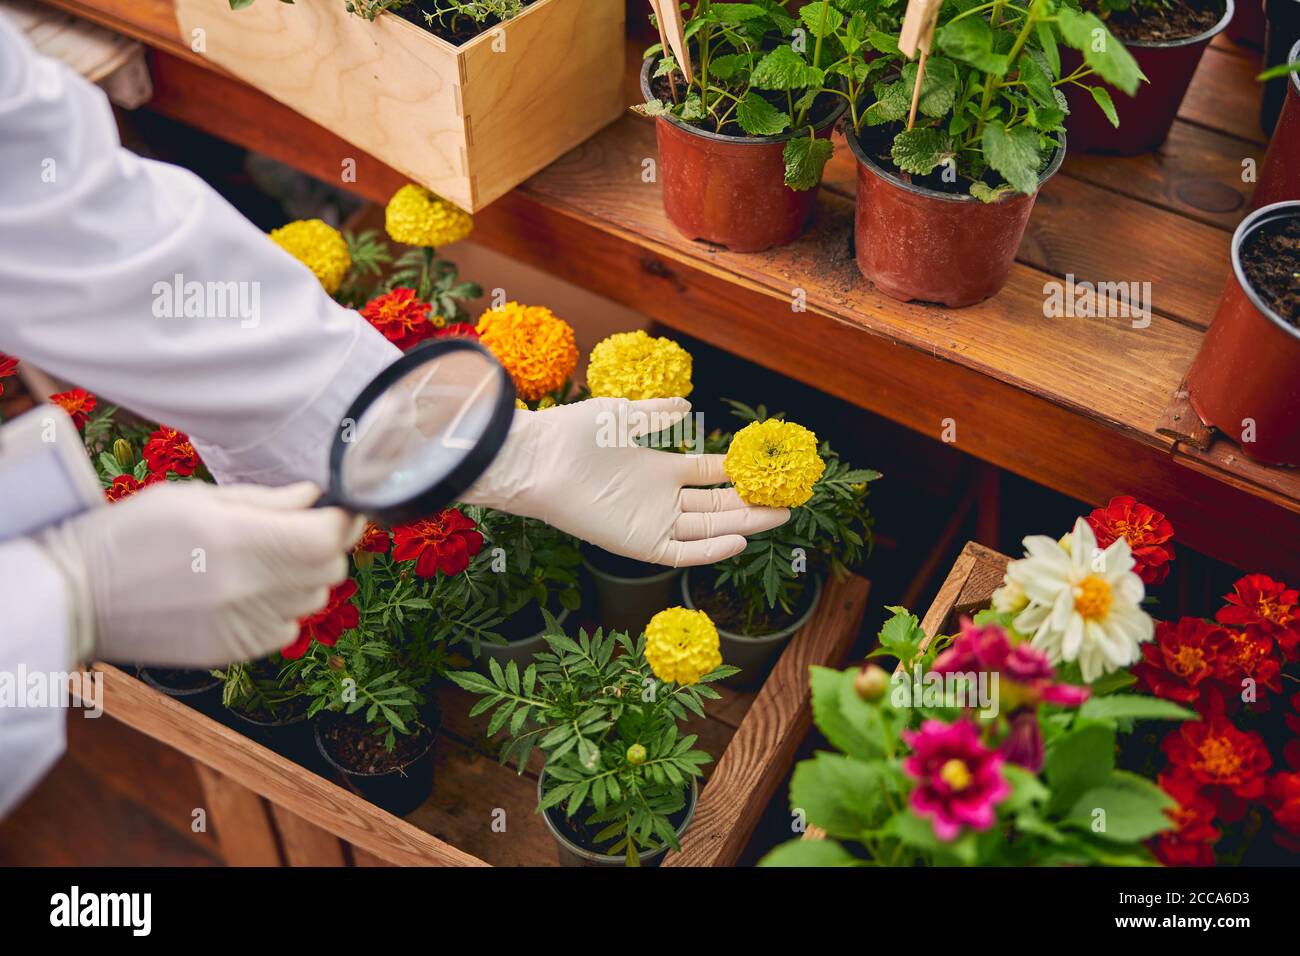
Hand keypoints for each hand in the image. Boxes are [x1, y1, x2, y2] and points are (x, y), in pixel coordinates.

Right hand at [36, 481, 362, 667]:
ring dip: (305, 578)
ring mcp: (244, 625)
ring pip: (314, 600)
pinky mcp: (235, 652)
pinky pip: (287, 629)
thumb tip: (314, 497)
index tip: (337, 507)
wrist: (79, 598)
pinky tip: (248, 593)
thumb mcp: (196, 498)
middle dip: (326, 545)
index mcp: (241, 541)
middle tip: (299, 529)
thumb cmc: (133, 533)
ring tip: (266, 561)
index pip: (328, 535)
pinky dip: (282, 609)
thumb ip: (264, 501)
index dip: (343, 519)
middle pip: (331, 569)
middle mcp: (249, 589)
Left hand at [461, 398, 789, 566]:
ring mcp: (652, 520)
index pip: (709, 474)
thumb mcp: (621, 415)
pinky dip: (710, 549)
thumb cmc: (574, 433)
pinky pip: (682, 551)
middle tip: (788, 500)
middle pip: (717, 504)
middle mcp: (660, 497)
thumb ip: (656, 415)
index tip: (768, 468)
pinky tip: (738, 539)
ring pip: (708, 527)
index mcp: (659, 468)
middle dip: (752, 503)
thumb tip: (688, 407)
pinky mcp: (639, 542)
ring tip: (779, 517)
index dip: (739, 473)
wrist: (539, 459)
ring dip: (743, 524)